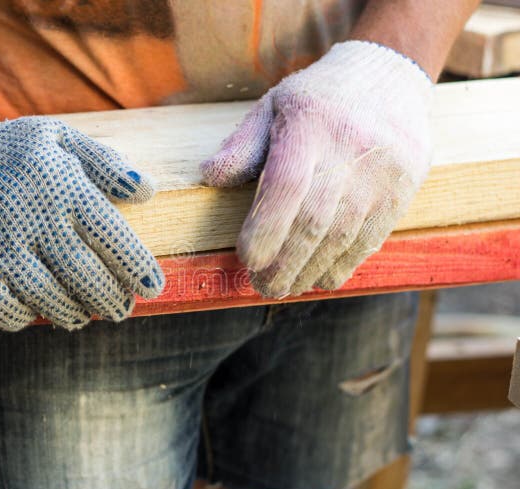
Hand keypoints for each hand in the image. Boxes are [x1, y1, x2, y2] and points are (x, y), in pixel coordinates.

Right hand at [0, 94, 163, 330]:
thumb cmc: (6, 150)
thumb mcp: (58, 138)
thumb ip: (105, 163)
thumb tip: (148, 191)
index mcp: (59, 184)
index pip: (110, 235)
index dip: (136, 268)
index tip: (152, 288)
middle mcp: (30, 218)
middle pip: (84, 276)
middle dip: (110, 299)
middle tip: (121, 309)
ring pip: (48, 299)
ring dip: (74, 313)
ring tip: (84, 314)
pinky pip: (3, 311)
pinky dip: (24, 318)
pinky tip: (35, 312)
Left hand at [201, 41, 432, 297]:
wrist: (391, 75)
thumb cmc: (318, 98)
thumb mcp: (273, 106)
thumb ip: (242, 144)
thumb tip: (210, 176)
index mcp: (309, 123)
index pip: (287, 183)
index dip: (266, 227)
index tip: (247, 259)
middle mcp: (349, 147)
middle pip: (314, 220)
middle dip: (285, 262)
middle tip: (263, 287)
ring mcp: (382, 170)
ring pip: (343, 235)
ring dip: (310, 270)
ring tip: (286, 287)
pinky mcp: (402, 188)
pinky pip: (371, 237)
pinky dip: (344, 264)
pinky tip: (322, 277)